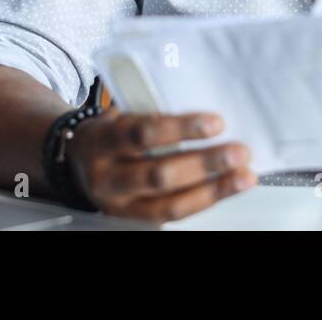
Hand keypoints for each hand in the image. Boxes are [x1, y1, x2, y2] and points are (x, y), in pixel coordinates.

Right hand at [67, 110, 255, 220]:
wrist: (77, 162)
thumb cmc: (109, 131)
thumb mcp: (120, 114)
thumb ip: (151, 111)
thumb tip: (205, 101)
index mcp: (100, 141)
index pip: (141, 134)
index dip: (180, 129)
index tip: (216, 122)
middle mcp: (106, 177)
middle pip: (159, 174)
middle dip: (204, 163)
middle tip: (238, 151)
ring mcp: (119, 205)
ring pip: (170, 204)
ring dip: (213, 189)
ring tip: (243, 175)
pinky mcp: (134, 220)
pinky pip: (173, 216)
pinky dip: (205, 201)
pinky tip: (227, 189)